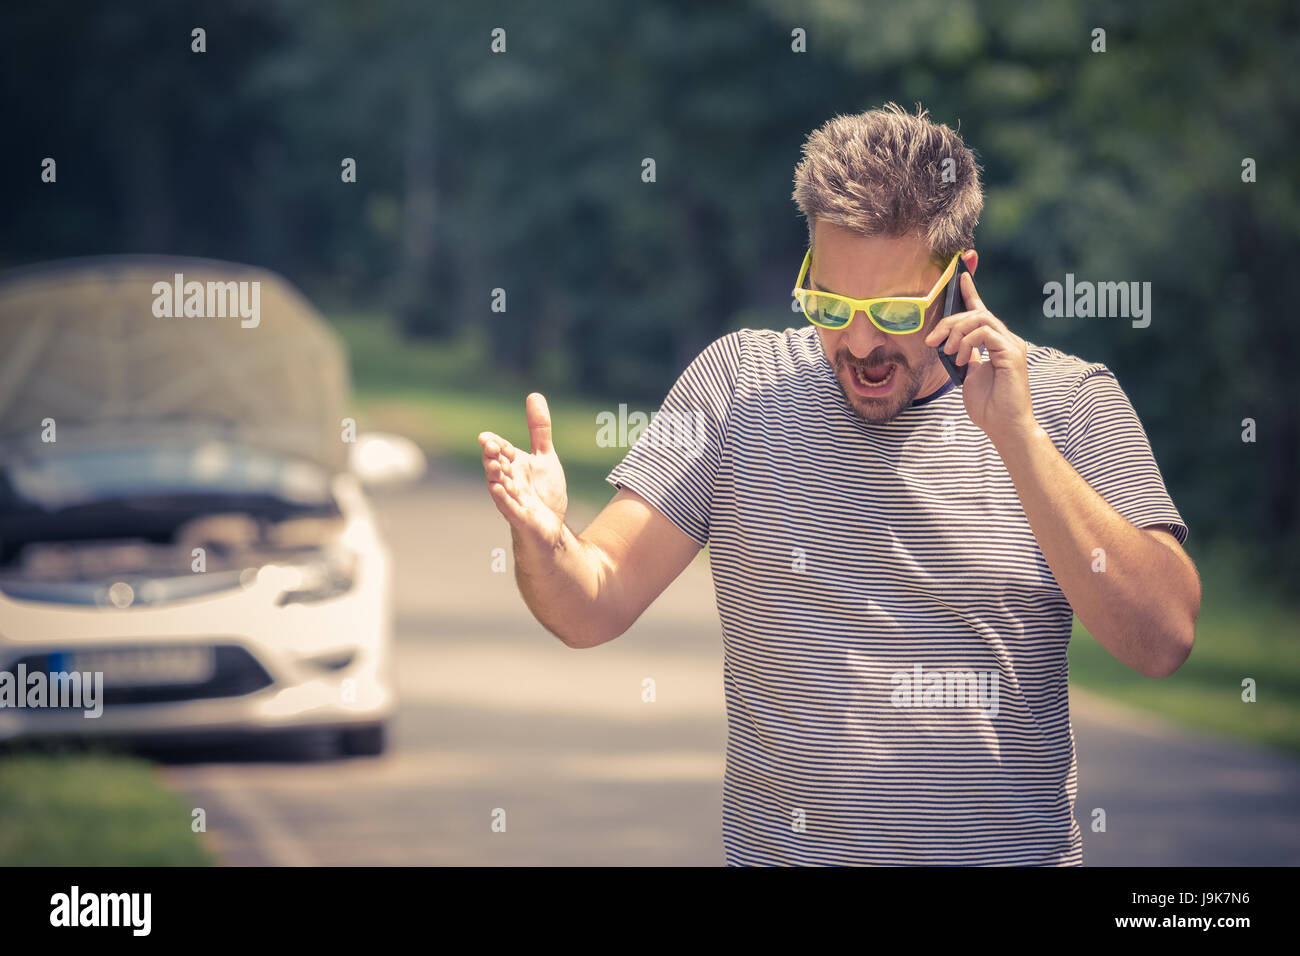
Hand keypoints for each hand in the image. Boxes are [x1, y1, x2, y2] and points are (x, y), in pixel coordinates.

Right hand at [478, 393, 568, 548]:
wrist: (551, 528)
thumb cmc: (543, 493)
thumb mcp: (545, 456)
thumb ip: (539, 429)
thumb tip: (533, 395)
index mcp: (514, 465)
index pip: (502, 451)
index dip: (495, 445)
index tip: (486, 437)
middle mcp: (510, 481)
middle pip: (497, 466)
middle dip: (493, 457)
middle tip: (490, 445)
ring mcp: (513, 500)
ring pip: (500, 486)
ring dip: (496, 476)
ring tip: (494, 465)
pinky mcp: (520, 517)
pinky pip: (509, 507)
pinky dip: (503, 499)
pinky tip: (498, 490)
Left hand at [924, 271, 1034, 445]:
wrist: (1004, 427)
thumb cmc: (989, 406)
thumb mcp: (969, 376)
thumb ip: (965, 357)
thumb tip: (951, 345)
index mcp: (997, 343)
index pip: (982, 312)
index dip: (970, 293)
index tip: (959, 277)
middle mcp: (1007, 340)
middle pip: (976, 313)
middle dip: (949, 322)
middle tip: (932, 341)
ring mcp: (1011, 346)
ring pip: (980, 319)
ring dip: (956, 332)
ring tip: (946, 352)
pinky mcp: (1012, 354)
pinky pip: (985, 333)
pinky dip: (967, 342)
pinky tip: (960, 357)